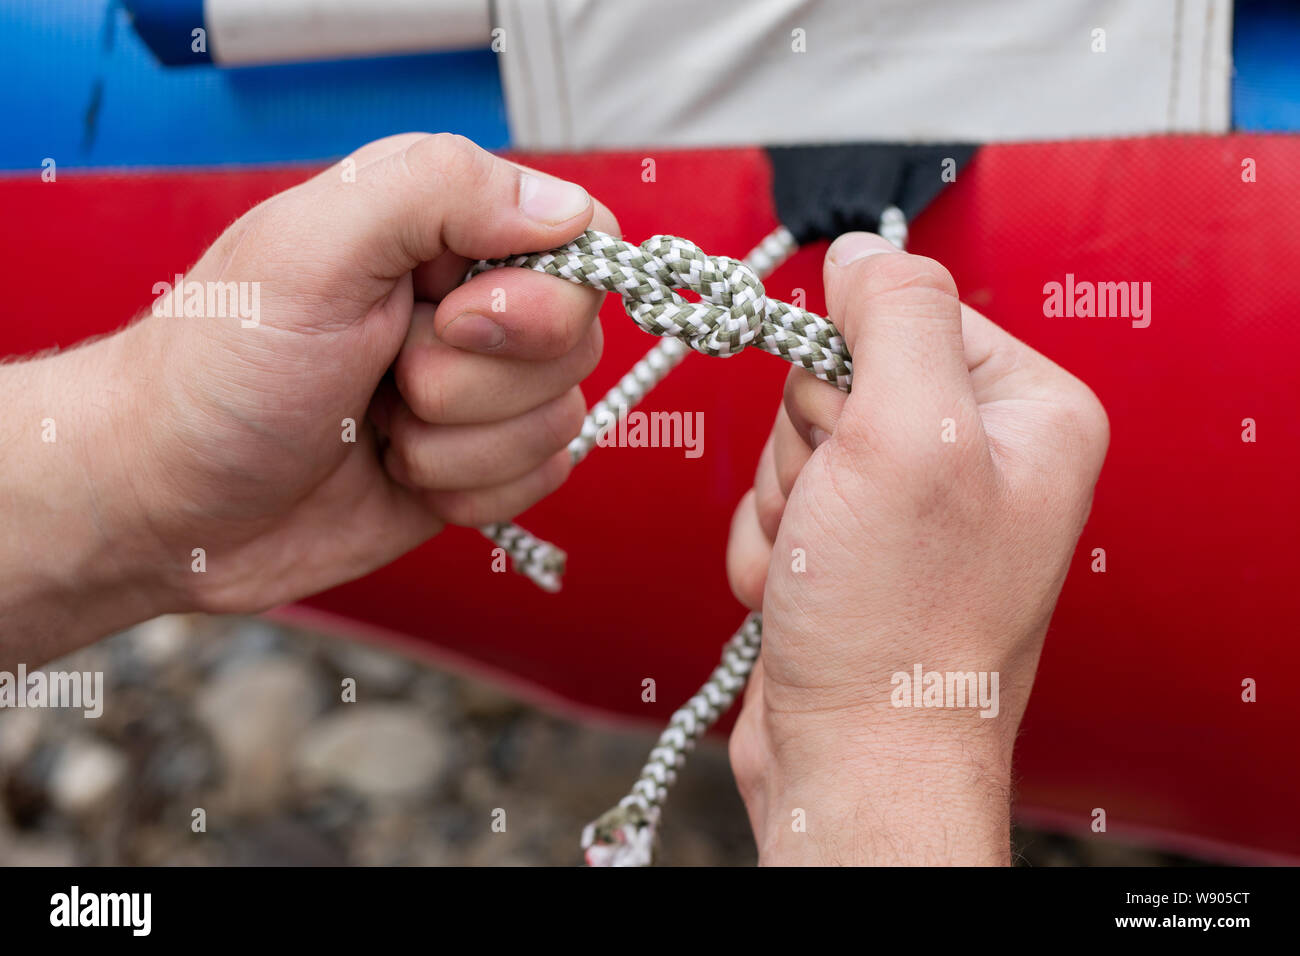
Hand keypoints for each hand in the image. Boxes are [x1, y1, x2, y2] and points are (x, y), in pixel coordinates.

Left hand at [1, 133, 615, 663]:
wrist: (166, 505)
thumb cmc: (219, 372)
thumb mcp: (310, 252)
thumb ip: (437, 192)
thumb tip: (568, 213)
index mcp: (438, 226)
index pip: (578, 239)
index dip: (540, 296)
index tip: (448, 319)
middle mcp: (470, 303)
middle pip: (575, 340)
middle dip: (472, 380)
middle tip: (383, 377)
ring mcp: (478, 391)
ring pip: (560, 421)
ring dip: (457, 444)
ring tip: (375, 429)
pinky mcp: (477, 466)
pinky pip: (540, 482)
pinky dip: (466, 491)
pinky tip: (397, 476)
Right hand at [724, 232, 1107, 863]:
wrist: (858, 761)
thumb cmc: (897, 624)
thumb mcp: (908, 432)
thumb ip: (894, 314)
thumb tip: (861, 251)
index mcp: (1026, 413)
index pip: (904, 315)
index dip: (850, 372)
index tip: (852, 437)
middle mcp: (977, 456)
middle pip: (838, 378)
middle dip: (809, 450)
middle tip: (836, 515)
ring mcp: (912, 508)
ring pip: (796, 442)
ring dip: (783, 504)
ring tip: (819, 565)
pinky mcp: (855, 551)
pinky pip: (777, 502)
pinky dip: (768, 546)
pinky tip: (796, 594)